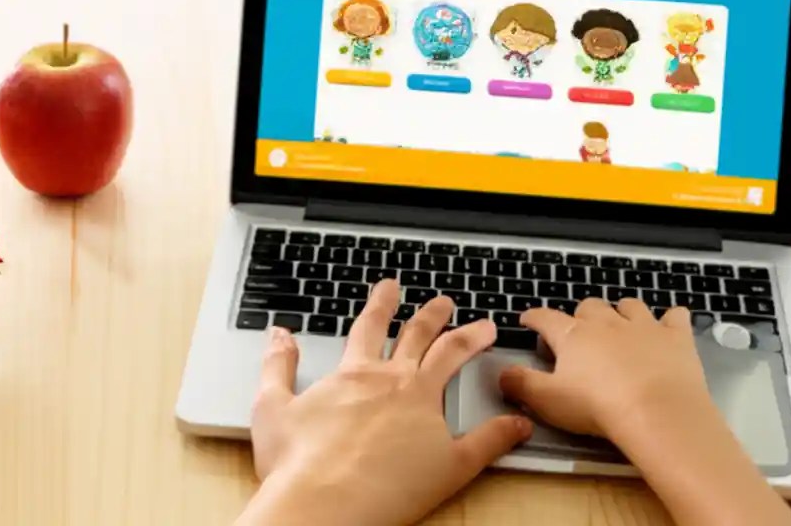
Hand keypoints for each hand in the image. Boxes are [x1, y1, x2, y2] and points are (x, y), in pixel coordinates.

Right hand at [237, 280, 532, 525]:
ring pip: (454, 365)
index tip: (392, 286)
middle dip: (435, 315)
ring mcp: (427, 417)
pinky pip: (484, 438)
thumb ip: (277, 366)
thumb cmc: (294, 464)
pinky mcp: (449, 456)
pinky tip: (518, 423)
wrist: (321, 504)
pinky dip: (504, 429)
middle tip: (447, 301)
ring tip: (487, 328)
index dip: (382, 303)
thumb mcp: (271, 406)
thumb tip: (278, 335)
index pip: (371, 327)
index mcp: (356, 376)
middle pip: (420, 338)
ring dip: (471, 343)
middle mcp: (395, 386)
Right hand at [501, 299, 790, 525]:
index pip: (545, 318)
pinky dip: (669, 320)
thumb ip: (520, 384)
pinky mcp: (676, 338)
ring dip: (622, 312)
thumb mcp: (547, 401)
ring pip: (629, 306)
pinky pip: (674, 316)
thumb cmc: (598, 407)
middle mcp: (606, 323)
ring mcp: (644, 326)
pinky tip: (667, 326)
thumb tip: (502, 374)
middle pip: (589, 306)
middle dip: (582, 316)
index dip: (534, 318)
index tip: (528, 320)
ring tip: (620, 326)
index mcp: (572, 336)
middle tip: (579, 334)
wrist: (658, 413)